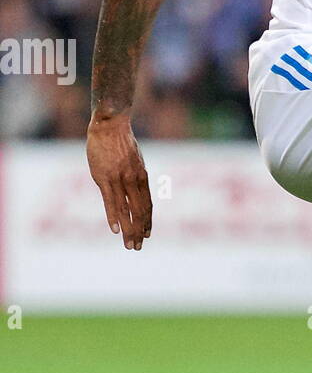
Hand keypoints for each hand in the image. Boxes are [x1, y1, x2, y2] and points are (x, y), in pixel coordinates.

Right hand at [86, 113, 151, 250]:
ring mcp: (119, 180)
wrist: (110, 125)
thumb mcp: (135, 159)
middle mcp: (133, 181)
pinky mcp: (104, 178)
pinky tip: (116, 230)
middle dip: (139, 231)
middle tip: (138, 247)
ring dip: (129, 230)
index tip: (147, 234)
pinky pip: (110, 201)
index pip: (147, 204)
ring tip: (129, 245)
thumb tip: (136, 187)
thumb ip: (135, 175)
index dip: (147, 221)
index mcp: (141, 177)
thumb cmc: (121, 141)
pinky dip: (113, 217)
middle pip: (139, 211)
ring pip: (126, 210)